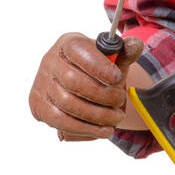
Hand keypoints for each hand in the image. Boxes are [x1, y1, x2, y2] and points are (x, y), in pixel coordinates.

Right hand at [29, 32, 144, 139]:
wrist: (81, 86)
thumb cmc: (99, 70)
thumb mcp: (113, 59)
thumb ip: (125, 52)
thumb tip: (135, 45)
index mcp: (68, 44)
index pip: (78, 50)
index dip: (99, 66)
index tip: (117, 78)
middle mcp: (49, 62)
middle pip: (73, 81)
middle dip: (102, 94)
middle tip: (120, 100)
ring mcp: (41, 85)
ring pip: (68, 104)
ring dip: (97, 115)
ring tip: (116, 117)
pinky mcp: (38, 107)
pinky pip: (61, 122)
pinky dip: (86, 129)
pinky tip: (104, 130)